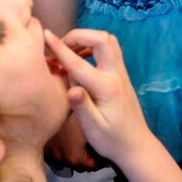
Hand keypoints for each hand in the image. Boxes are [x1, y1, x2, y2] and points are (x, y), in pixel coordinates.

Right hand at [45, 28, 152, 163]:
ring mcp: (121, 73)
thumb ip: (82, 107)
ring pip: (109, 41)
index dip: (60, 48)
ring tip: (70, 51)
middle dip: (79, 36)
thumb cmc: (111, 140)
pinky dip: (94, 46)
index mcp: (106, 88)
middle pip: (102, 39)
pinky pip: (110, 49)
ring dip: (88, 39)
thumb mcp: (93, 129)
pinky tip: (82, 59)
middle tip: (62, 47)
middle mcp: (116, 75)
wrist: (136, 146)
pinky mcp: (122, 75)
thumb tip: (71, 89)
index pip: (78, 63)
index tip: (46, 36)